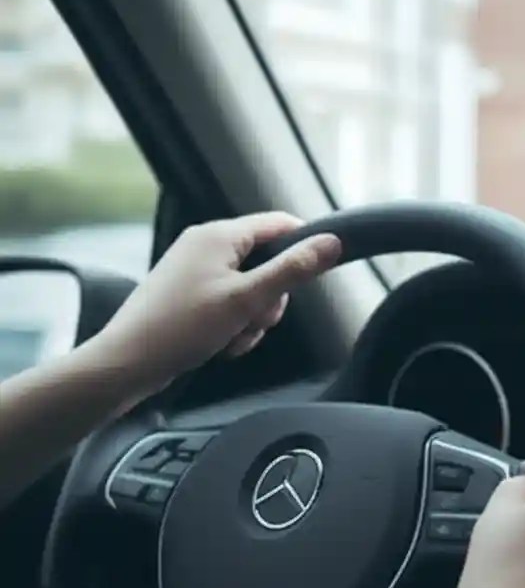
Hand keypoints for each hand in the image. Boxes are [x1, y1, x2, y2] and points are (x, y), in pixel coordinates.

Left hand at [94, 212, 340, 399]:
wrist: (128, 363)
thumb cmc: (182, 327)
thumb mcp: (247, 299)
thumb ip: (293, 269)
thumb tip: (333, 242)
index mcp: (218, 236)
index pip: (279, 224)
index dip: (303, 246)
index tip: (316, 276)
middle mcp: (206, 246)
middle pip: (268, 262)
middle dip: (271, 297)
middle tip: (256, 319)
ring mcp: (196, 271)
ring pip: (253, 289)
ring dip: (253, 317)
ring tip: (233, 336)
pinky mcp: (191, 295)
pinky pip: (232, 303)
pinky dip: (235, 324)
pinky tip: (222, 343)